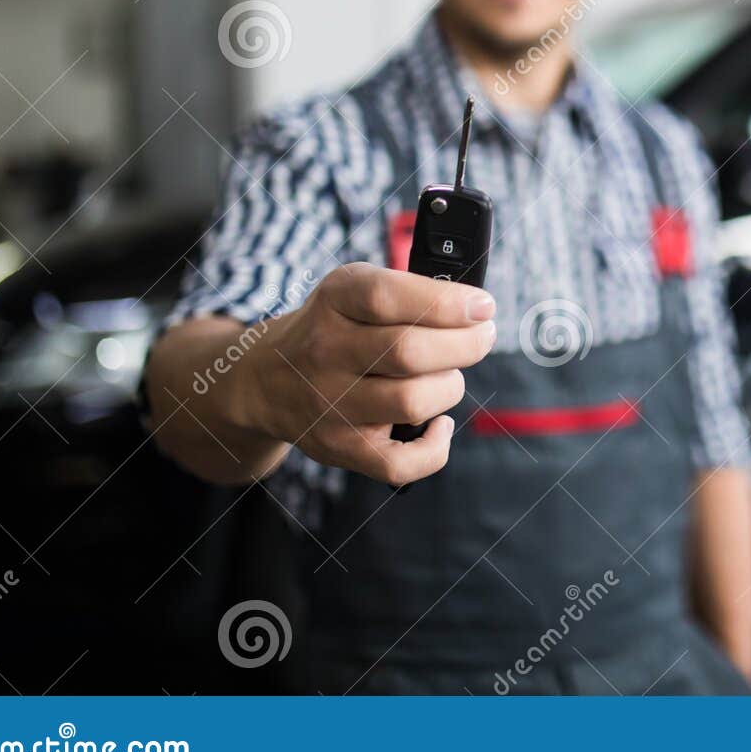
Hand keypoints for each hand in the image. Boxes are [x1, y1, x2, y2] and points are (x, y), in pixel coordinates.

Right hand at [234, 262, 496, 484]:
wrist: (267, 379)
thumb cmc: (334, 327)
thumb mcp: (354, 289)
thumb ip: (408, 291)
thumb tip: (476, 310)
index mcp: (335, 301)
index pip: (387, 298)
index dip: (447, 303)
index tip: (482, 307)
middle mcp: (325, 351)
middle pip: (409, 352)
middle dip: (466, 345)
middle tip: (480, 338)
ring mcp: (330, 404)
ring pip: (413, 401)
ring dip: (450, 386)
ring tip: (447, 376)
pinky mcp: (340, 448)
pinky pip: (401, 463)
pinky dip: (436, 447)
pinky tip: (439, 423)